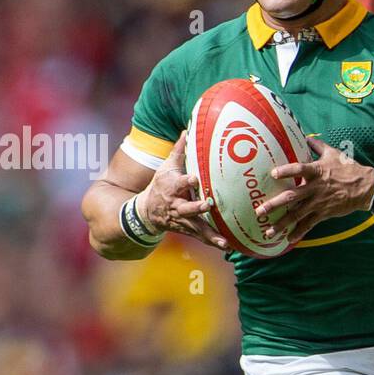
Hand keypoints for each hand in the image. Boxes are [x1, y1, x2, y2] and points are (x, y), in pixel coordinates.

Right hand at [137, 131, 228, 249]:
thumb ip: (178, 150)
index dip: (187, 181)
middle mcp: (177, 204)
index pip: (180, 182)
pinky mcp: (188, 230)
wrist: (146, 212)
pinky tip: (227, 246)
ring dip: (210, 234)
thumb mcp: (166, 167)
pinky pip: (201, 236)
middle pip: (187, 207)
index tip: (195, 178)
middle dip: (196, 207)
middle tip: (208, 204)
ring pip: (196, 227)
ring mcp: (182, 219)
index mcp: (173, 187)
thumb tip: (187, 128)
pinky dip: (213, 242)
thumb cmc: (161, 185)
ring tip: (223, 240)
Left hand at [257, 137, 373, 243]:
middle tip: (259, 210)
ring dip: (282, 224)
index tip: (272, 174)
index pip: (298, 169)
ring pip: (297, 214)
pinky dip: (299, 232)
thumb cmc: (348, 168)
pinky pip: (309, 224)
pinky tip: (289, 239)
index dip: (286, 171)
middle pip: (291, 197)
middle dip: (274, 204)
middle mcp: (315, 188)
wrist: (365, 187)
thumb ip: (317, 146)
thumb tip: (306, 136)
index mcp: (316, 171)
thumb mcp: (333, 153)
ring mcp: (319, 202)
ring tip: (269, 231)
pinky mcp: (324, 213)